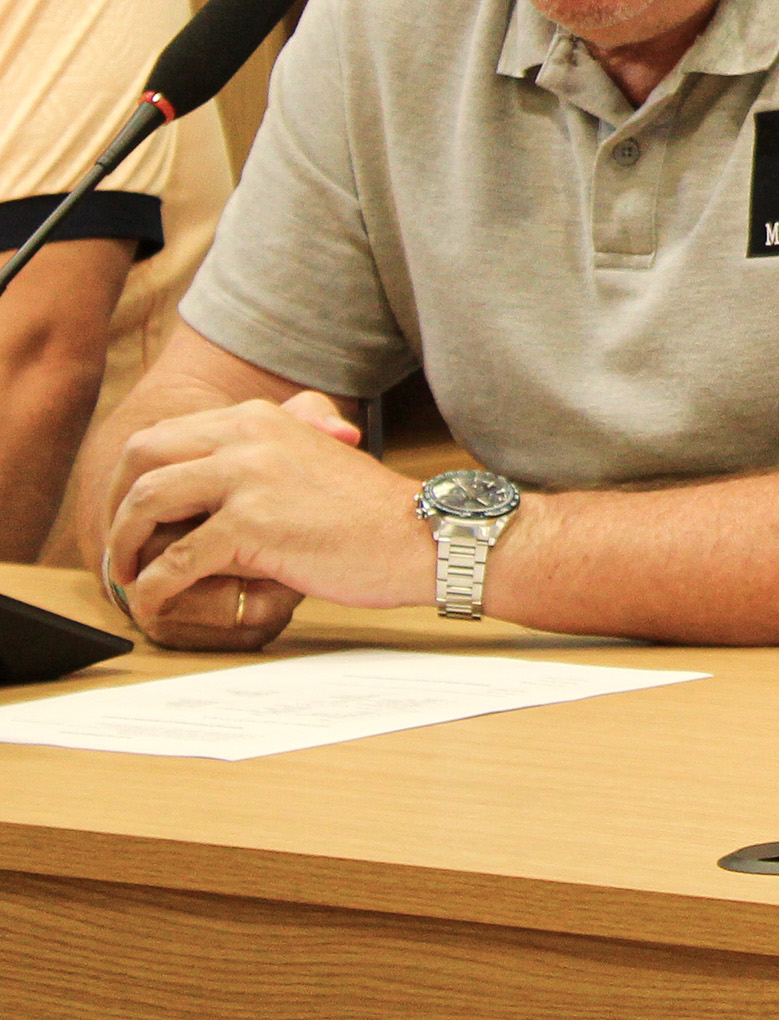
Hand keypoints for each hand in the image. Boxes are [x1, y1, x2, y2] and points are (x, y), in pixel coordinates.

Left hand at [104, 393, 421, 646]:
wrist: (421, 536)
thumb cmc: (371, 511)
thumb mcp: (317, 454)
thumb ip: (270, 447)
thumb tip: (209, 472)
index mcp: (261, 417)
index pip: (165, 434)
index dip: (133, 476)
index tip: (129, 514)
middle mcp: (248, 435)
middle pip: (140, 456)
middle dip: (115, 503)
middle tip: (119, 544)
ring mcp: (247, 478)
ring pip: (146, 502)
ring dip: (123, 544)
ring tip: (128, 574)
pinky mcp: (251, 526)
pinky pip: (175, 559)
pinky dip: (153, 587)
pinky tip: (155, 602)